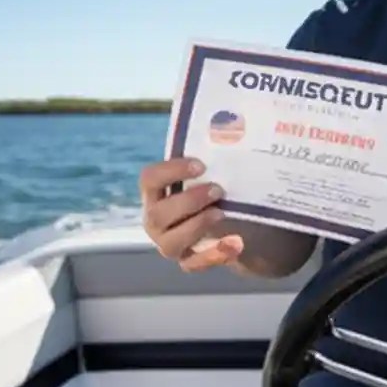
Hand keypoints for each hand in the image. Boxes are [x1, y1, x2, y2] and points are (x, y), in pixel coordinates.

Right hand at [139, 157, 243, 271]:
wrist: (231, 223)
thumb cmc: (214, 190)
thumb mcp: (211, 172)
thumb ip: (213, 155)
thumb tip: (237, 121)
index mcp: (156, 193)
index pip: (149, 179)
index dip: (171, 171)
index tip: (201, 164)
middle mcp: (156, 220)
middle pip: (158, 214)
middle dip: (188, 201)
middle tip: (217, 189)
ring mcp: (169, 243)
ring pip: (170, 243)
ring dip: (197, 226)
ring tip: (222, 212)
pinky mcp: (188, 261)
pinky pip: (195, 265)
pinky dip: (215, 255)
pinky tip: (236, 243)